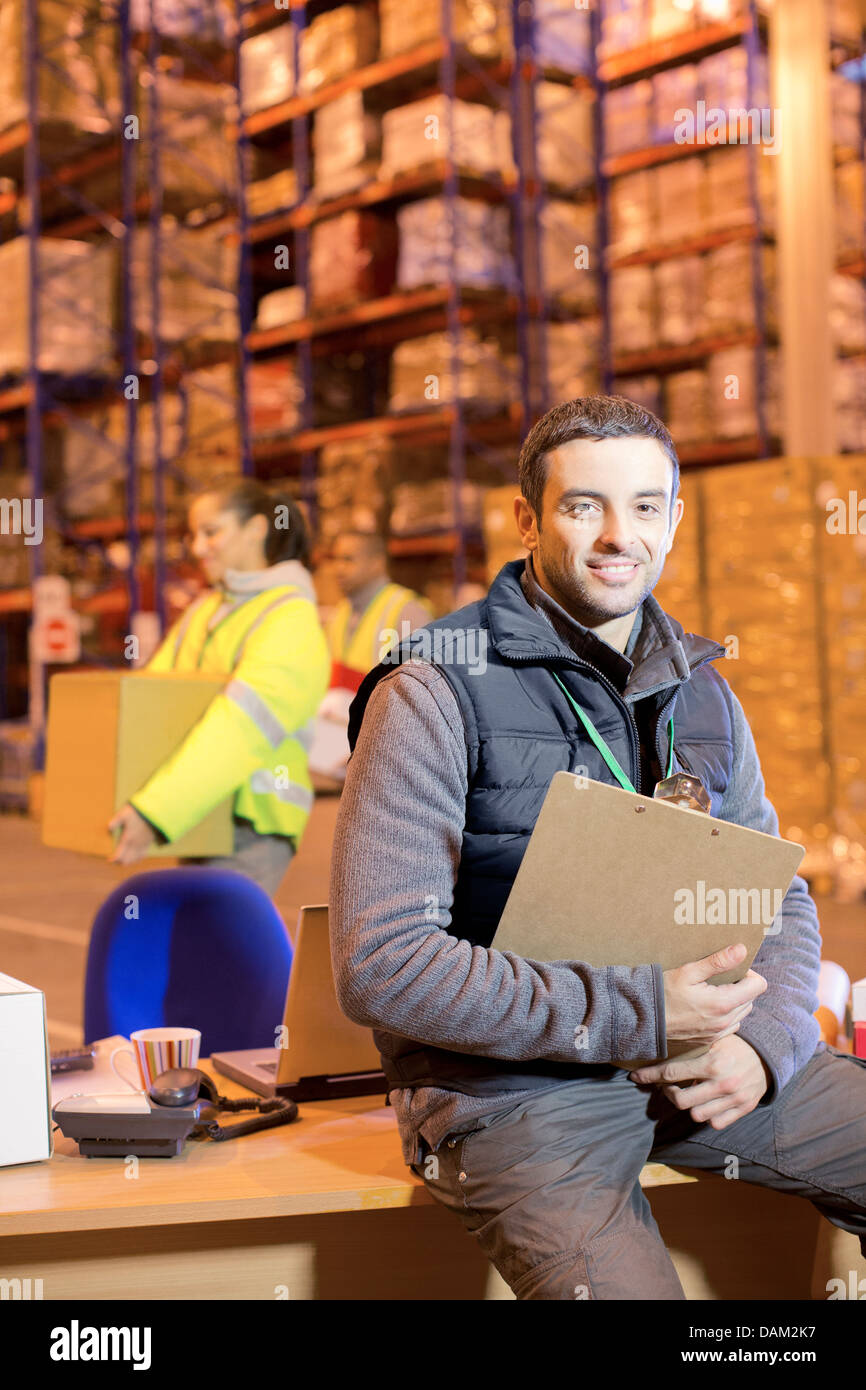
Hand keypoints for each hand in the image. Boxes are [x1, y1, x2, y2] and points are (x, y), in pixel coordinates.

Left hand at [107, 804, 156, 864]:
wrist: (153, 812)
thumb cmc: (137, 813)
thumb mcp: (124, 814)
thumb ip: (116, 821)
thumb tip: (108, 828)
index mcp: (127, 839)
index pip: (119, 855)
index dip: (113, 859)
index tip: (109, 859)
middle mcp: (135, 845)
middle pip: (126, 860)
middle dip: (119, 862)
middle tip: (114, 860)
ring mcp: (142, 845)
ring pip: (134, 859)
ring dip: (128, 861)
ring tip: (122, 860)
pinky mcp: (148, 844)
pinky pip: (142, 856)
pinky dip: (136, 859)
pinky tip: (134, 858)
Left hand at [628, 1034, 771, 1129]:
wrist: (769, 1056)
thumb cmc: (736, 1045)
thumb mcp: (715, 1039)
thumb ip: (692, 1047)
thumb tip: (659, 1047)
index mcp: (712, 1062)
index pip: (672, 1073)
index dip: (649, 1076)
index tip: (635, 1077)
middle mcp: (723, 1083)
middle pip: (681, 1100)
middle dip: (668, 1094)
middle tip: (667, 1087)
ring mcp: (734, 1099)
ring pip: (697, 1115)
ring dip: (688, 1105)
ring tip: (688, 1094)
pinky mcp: (743, 1109)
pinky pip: (716, 1123)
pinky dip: (708, 1116)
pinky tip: (706, 1103)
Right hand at [663, 942, 767, 1049]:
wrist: (643, 1020)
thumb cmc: (663, 993)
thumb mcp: (688, 972)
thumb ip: (718, 962)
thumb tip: (742, 950)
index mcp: (723, 1003)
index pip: (758, 986)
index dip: (749, 973)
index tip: (732, 969)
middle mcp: (725, 1021)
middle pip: (751, 999)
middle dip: (741, 986)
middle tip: (719, 978)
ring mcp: (718, 1033)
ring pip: (742, 1013)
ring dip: (735, 1001)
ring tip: (713, 992)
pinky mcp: (710, 1040)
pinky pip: (730, 1025)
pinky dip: (726, 1014)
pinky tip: (708, 1007)